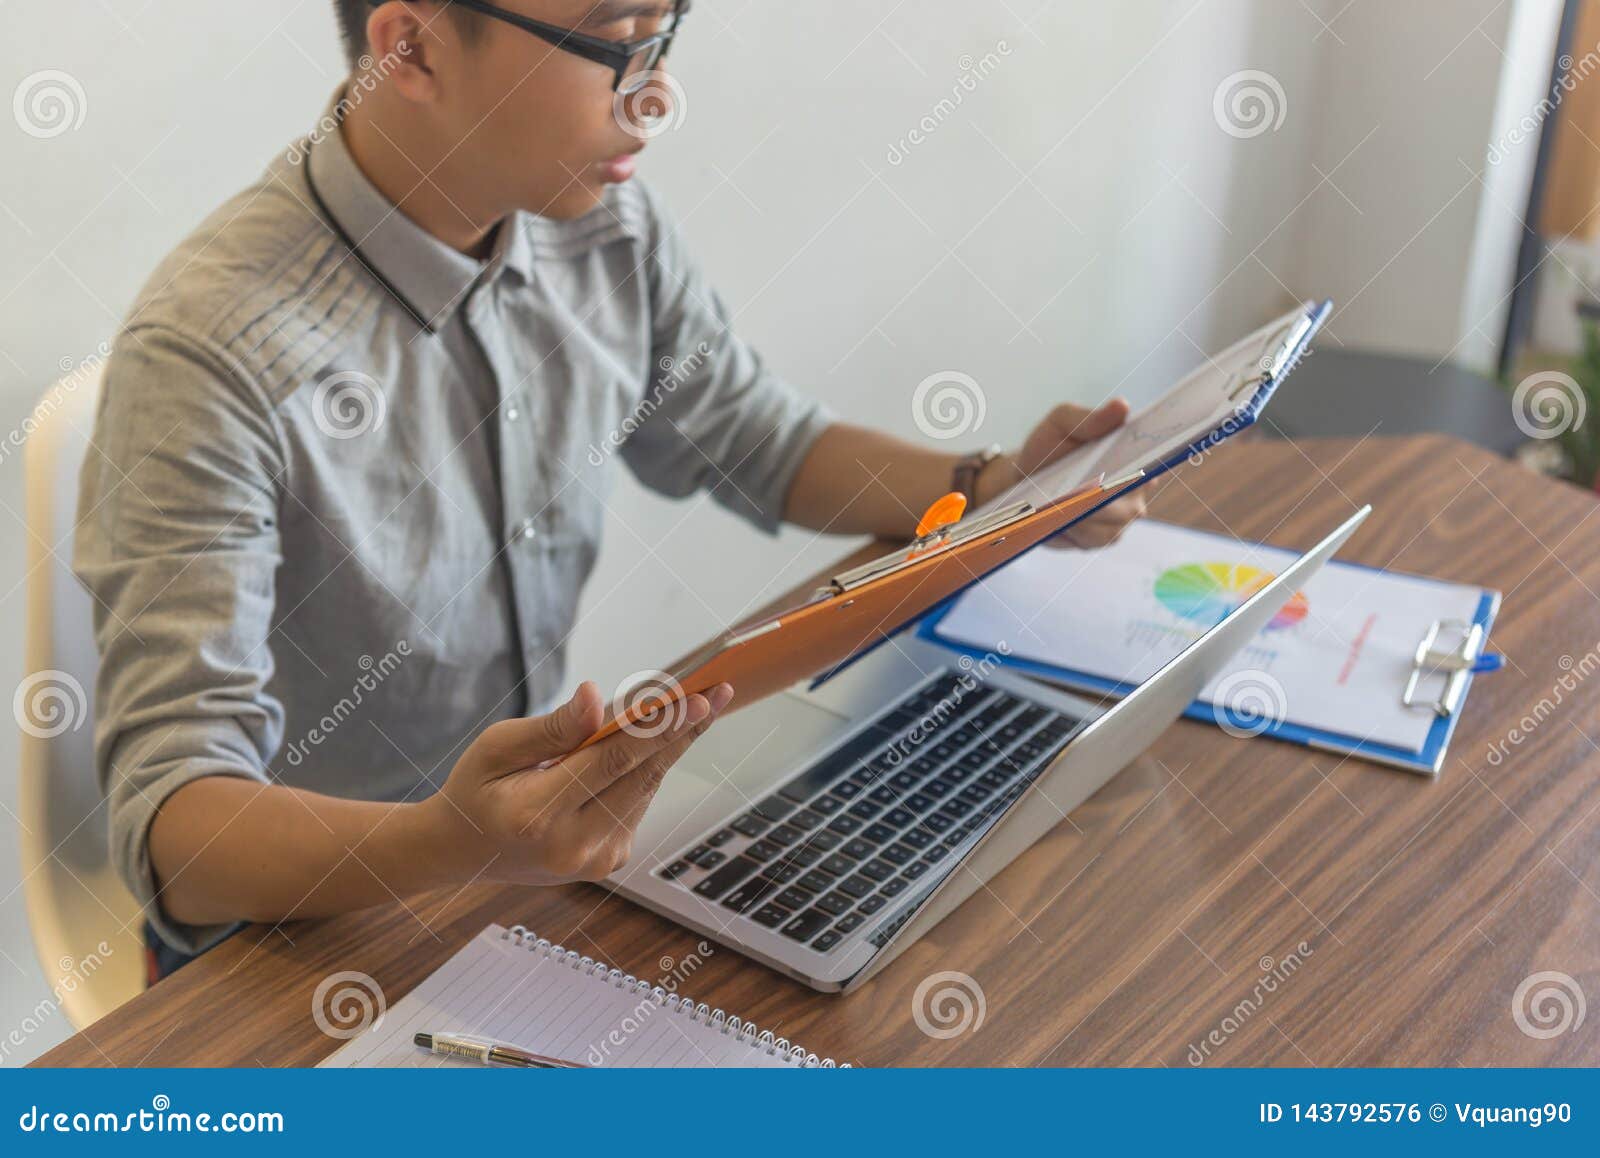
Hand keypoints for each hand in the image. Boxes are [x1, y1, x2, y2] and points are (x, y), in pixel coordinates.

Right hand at [417, 680, 733, 885]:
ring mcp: (595, 860)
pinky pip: (638, 803)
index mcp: (536, 815)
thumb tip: (596, 698)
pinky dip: (650, 768)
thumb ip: (552, 727)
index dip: (656, 728)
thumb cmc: (476, 790)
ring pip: (646, 789)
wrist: (463, 852)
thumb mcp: (496, 747)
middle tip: (719, 692)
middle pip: (641, 777)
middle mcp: (572, 846)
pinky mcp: (609, 860)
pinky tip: (664, 737)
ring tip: (701, 704)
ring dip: (674, 746)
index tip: (693, 699)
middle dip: (684, 731)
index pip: (610, 763)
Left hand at [976, 398, 1146, 548]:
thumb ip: (1090, 418)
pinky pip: (1093, 540)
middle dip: (1103, 500)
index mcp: (1135, 458)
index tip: (1126, 468)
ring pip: (1112, 526)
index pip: (1155, 463)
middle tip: (1078, 491)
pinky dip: (1073, 532)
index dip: (1147, 466)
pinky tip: (1056, 520)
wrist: (1022, 479)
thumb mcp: (1063, 423)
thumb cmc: (1049, 447)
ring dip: (1084, 518)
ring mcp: (1119, 519)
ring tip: (1060, 505)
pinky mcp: (1098, 539)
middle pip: (1131, 504)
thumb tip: (1122, 406)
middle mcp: (1135, 492)